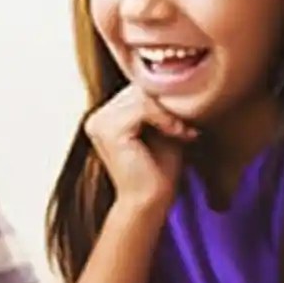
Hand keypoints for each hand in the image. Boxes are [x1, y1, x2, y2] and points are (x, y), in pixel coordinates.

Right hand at [83, 85, 196, 208]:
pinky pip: (143, 108)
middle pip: (137, 89)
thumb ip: (161, 108)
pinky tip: (177, 134)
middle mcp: (97, 118)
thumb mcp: (161, 131)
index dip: (162, 100)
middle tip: (186, 128)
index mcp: (105, 118)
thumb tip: (176, 79)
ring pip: (141, 96)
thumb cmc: (158, 171)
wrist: (150, 203)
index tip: (185, 124)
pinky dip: (164, 119)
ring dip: (168, 113)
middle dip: (165, 105)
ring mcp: (99, 122)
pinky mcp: (109, 130)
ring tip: (183, 132)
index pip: (136, 90)